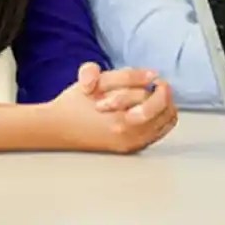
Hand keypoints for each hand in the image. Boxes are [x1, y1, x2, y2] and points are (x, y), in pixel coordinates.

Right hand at [45, 62, 178, 153]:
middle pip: (166, 112)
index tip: (153, 79)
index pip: (157, 100)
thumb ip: (127, 76)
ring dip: (163, 106)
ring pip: (165, 122)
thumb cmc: (75, 103)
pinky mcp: (130, 149)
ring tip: (150, 96)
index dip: (159, 85)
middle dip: (164, 95)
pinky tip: (147, 109)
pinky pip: (158, 132)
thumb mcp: (98, 80)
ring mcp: (132, 145)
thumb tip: (153, 75)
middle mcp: (130, 136)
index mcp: (122, 119)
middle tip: (155, 86)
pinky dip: (159, 118)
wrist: (58, 129)